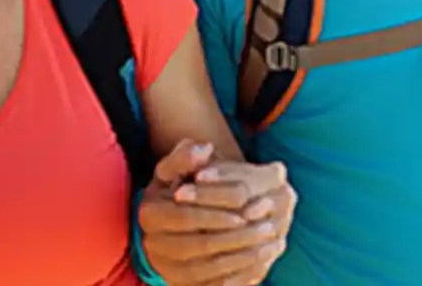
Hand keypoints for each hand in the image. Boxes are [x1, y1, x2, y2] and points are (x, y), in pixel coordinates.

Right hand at [138, 140, 296, 284]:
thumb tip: (205, 148)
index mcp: (150, 212)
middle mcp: (152, 244)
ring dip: (241, 258)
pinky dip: (236, 277)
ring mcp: (166, 268)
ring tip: (271, 244)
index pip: (186, 216)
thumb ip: (186, 155)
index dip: (217, 213)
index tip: (248, 208)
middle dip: (236, 237)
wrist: (168, 222)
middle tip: (269, 227)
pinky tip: (260, 263)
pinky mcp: (180, 284)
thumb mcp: (176, 168)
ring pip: (206, 269)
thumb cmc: (177, 187)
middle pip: (198, 245)